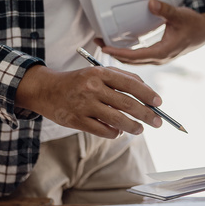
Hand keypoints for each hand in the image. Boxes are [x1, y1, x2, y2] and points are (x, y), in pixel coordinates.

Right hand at [15, 64, 162, 137]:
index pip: (131, 84)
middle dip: (147, 115)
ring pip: (118, 120)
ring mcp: (83, 105)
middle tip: (158, 122)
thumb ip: (123, 78)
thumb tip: (148, 91)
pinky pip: (104, 131)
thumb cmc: (79, 81)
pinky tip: (119, 131)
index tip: (159, 103)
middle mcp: (92, 88)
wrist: (45, 90)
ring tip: (140, 129)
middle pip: (128, 104)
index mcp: (99, 73)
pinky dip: (116, 132)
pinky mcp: (76, 121)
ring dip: (134, 127)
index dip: (148, 95)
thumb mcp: (98, 72)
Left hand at [97, 0, 204, 65]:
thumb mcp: (180, 15)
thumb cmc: (194, 24)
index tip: (104, 47)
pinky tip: (122, 47)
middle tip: (98, 44)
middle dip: (114, 54)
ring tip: (106, 45)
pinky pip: (141, 58)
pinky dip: (129, 54)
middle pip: (132, 61)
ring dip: (120, 55)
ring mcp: (160, 58)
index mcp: (163, 51)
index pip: (135, 56)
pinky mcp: (161, 55)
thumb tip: (151, 3)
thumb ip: (165, 10)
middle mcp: (160, 58)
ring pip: (136, 61)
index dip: (118, 52)